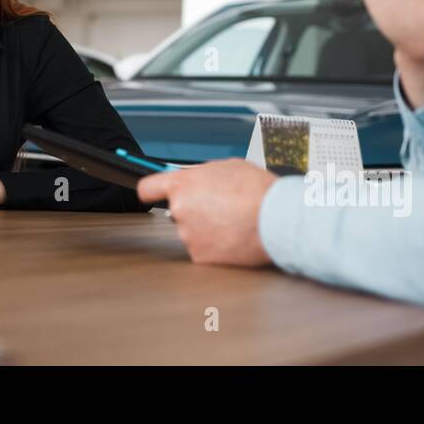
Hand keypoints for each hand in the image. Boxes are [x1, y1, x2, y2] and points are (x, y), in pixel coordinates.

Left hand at [137, 160, 276, 265]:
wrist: (276, 218)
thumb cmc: (257, 190)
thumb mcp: (227, 166)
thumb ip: (203, 174)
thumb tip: (196, 179)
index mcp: (182, 184)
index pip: (147, 188)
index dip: (150, 192)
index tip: (151, 195)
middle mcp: (180, 210)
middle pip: (177, 211)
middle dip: (195, 211)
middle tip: (221, 207)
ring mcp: (188, 235)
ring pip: (192, 231)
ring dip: (207, 229)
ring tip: (233, 220)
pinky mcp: (201, 256)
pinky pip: (204, 249)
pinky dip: (216, 246)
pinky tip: (233, 236)